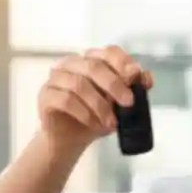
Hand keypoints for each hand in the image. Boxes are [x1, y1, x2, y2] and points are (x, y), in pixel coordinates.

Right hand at [37, 45, 154, 147]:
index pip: (108, 51)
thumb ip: (132, 89)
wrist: (71, 141)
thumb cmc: (96, 117)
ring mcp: (56, 78)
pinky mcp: (45, 95)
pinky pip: (65, 100)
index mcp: (91, 60)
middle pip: (93, 66)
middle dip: (115, 85)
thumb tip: (146, 78)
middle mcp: (72, 64)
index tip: (135, 76)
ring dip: (100, 105)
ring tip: (112, 123)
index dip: (123, 61)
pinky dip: (84, 114)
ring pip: (79, 84)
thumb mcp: (119, 105)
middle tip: (129, 103)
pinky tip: (94, 125)